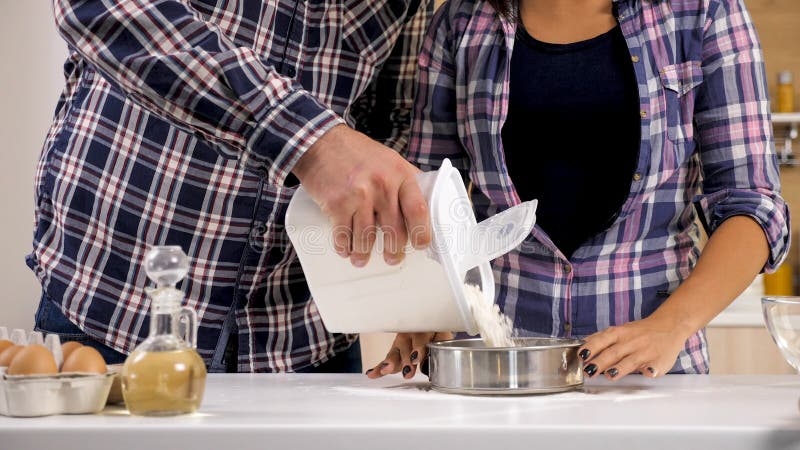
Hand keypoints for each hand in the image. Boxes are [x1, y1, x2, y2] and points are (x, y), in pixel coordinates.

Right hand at [292, 125, 431, 266]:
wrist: (320, 142)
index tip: (420, 244)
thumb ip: (404, 182)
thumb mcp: (389, 160)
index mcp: (400, 174)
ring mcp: (359, 196)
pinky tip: (345, 250)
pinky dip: (344, 247)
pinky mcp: (336, 204)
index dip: (422, 233)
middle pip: (395, 230)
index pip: (419, 210)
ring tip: (362, 258)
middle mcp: (382, 185)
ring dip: (364, 254)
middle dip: (394, 251)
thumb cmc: (356, 152)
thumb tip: (421, 210)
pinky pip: (343, 236)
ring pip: (367, 238)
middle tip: (392, 257)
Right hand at [366, 332, 453, 378]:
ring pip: (394, 352)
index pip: (420, 338)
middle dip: (404, 360)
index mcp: (423, 328)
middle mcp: (409, 334)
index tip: (416, 359)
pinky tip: (372, 373)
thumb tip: (433, 366)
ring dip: (389, 363)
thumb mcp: (443, 336)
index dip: (418, 349)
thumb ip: (439, 349)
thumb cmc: (437, 332)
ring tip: (385, 371)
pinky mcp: (395, 350)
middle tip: (406, 371)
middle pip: (404, 346)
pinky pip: (386, 359)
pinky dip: (379, 367)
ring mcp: (400, 342)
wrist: (430, 324)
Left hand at [578, 316, 689, 379]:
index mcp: (620, 334)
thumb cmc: (641, 331)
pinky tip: (647, 373)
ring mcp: (645, 351)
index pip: (602, 340)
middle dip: (600, 362)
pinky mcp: (659, 361)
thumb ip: (602, 339)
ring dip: (619, 368)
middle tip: (589, 371)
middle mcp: (632, 342)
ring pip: (631, 360)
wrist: (670, 326)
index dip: (591, 348)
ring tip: (610, 375)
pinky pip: (654, 366)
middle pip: (613, 352)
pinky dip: (650, 370)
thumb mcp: (620, 330)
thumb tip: (583, 345)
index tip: (581, 355)